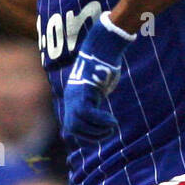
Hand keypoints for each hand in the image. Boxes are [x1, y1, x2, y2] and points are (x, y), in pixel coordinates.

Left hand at [62, 12, 134, 140]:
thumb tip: (100, 105)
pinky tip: (113, 121)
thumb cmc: (102, 66)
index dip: (85, 134)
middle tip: (108, 131)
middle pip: (72, 127)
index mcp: (72, 99)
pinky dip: (101, 121)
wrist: (101, 49)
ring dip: (97, 130)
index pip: (71, 126)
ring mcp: (77, 95)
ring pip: (79, 123)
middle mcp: (71, 98)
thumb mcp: (96, 86)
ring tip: (112, 126)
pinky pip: (88, 113)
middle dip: (91, 135)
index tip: (101, 132)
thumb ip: (94, 97)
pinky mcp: (85, 91)